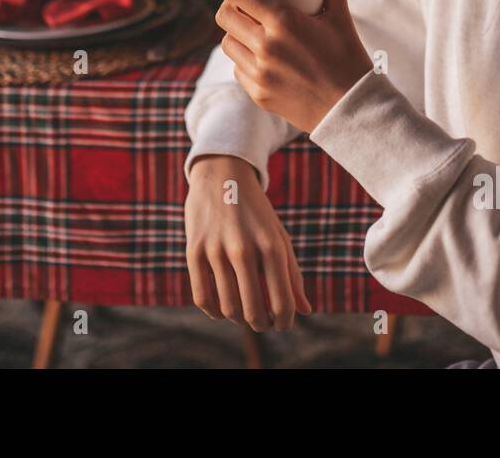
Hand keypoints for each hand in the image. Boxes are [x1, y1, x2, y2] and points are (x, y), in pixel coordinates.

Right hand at [185, 155, 311, 329]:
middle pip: (253, 311)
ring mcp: (216, 250)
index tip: (283, 324)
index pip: (281, 302)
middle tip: (264, 323)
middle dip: (262, 324)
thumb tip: (305, 311)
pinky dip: (213, 312)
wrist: (222, 175)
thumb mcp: (279, 236)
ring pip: (227, 307)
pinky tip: (221, 310)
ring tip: (244, 314)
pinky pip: (202, 297)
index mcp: (271, 246)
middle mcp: (244, 248)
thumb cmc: (256, 212)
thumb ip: (292, 274)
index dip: (284, 321)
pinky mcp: (194, 250)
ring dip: (238, 319)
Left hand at [213, 0, 371, 133]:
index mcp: (284, 22)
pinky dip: (244, 59)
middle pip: (224, 16)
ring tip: (249, 29)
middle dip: (228, 5)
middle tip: (239, 3)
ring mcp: (259, 72)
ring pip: (227, 42)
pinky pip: (237, 68)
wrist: (351, 109)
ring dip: (234, 32)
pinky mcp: (257, 93)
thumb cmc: (348, 59)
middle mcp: (266, 46)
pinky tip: (259, 56)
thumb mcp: (341, 18)